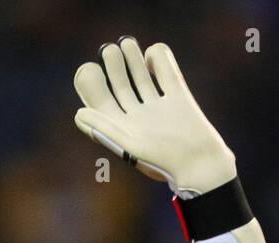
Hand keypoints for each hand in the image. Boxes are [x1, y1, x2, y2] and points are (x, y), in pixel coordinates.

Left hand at [73, 38, 236, 196]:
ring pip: (143, 78)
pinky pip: (167, 74)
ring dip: (133, 60)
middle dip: (114, 68)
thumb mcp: (129, 144)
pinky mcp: (180, 99)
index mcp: (124, 129)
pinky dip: (159, 60)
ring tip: (126, 43)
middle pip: (122, 87)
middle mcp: (140, 118)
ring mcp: (160, 108)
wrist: (200, 163)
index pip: (103, 102)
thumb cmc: (162, 160)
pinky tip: (151, 55)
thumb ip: (103, 128)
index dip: (95, 86)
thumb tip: (78, 113)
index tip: (91, 69)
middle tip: (109, 50)